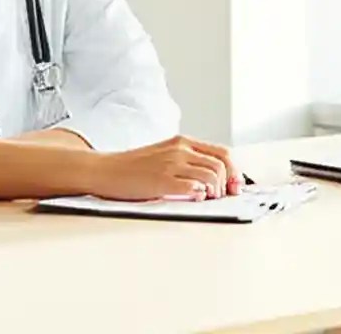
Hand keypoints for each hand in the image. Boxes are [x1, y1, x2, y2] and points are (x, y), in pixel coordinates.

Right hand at [89, 135, 244, 200]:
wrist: (104, 169)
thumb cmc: (133, 167)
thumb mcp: (164, 155)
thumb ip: (187, 161)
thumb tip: (214, 180)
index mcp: (182, 142)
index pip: (223, 153)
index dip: (235, 171)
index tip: (235, 187)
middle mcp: (179, 149)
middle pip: (221, 165)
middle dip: (227, 184)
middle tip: (222, 198)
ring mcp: (170, 164)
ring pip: (211, 176)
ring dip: (215, 191)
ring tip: (206, 199)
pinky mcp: (160, 180)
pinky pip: (192, 187)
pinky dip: (200, 194)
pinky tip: (195, 198)